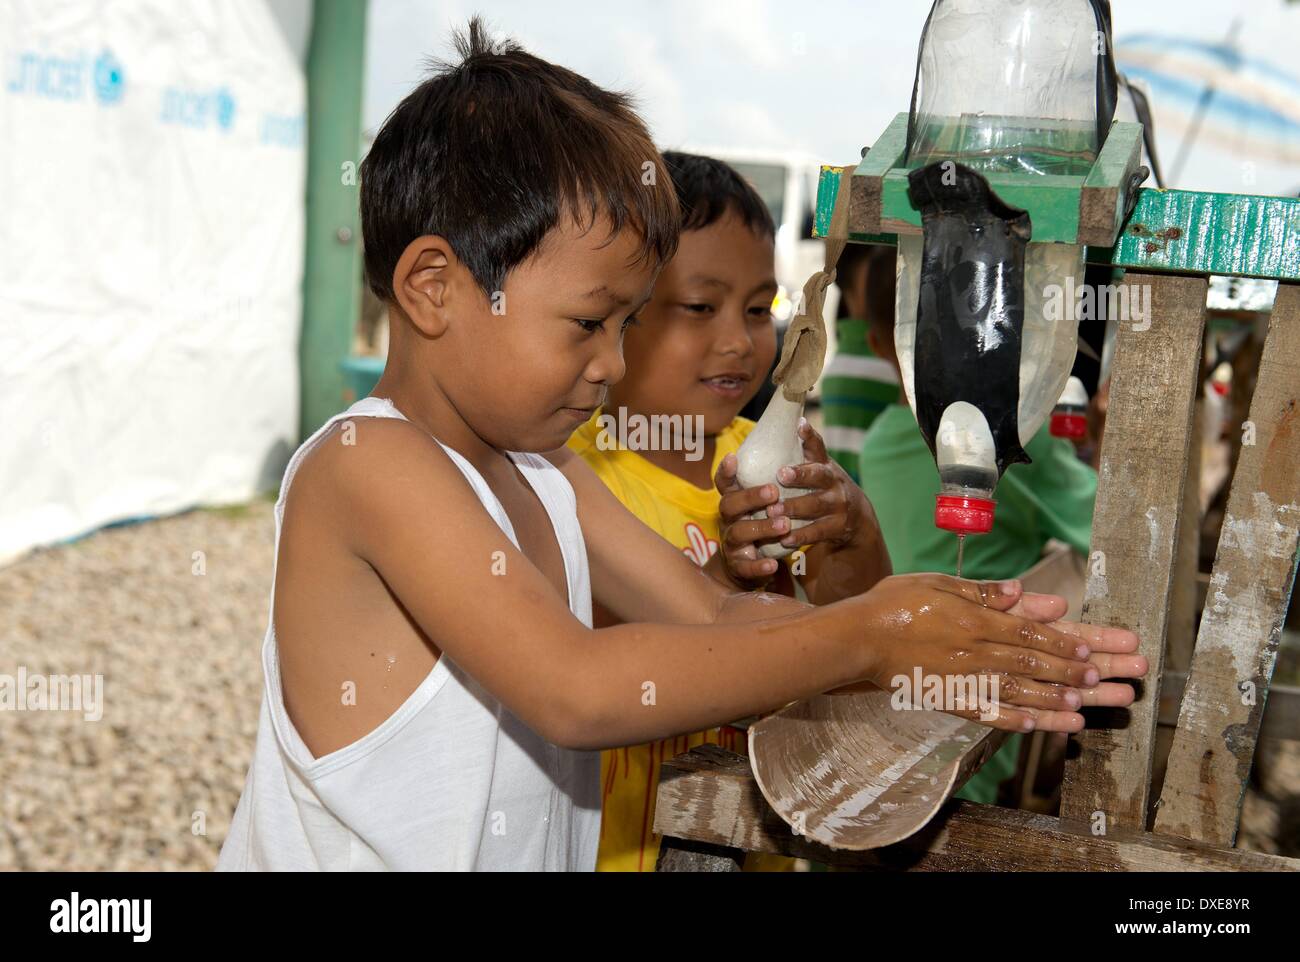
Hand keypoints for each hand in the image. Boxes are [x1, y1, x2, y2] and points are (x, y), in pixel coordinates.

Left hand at [713, 419, 877, 586]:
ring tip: (774, 510)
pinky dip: (802, 535)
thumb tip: (789, 423)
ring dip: (795, 508)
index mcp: (824, 465)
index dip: (809, 435)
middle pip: (818, 476)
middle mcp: (834, 482)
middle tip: (781, 475)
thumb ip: (803, 452)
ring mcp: (838, 505)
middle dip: (801, 475)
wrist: (857, 516)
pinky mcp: (838, 526)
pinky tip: (785, 538)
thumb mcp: (819, 468)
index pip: (818, 446)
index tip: (800, 425)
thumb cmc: (825, 487)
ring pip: (815, 505)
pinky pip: (818, 531)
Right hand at [853, 573, 1145, 733]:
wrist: (857, 635)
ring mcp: (960, 676)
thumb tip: (1022, 593)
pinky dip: (1008, 719)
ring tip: (1082, 710)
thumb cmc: (895, 601)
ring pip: (1014, 691)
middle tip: (1104, 682)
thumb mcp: (939, 583)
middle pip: (1030, 664)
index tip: (1089, 652)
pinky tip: (1032, 726)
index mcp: (974, 619)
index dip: (1061, 644)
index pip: (1027, 633)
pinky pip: (982, 711)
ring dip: (1050, 700)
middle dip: (1070, 673)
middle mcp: (973, 650)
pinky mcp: (945, 695)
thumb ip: (982, 591)